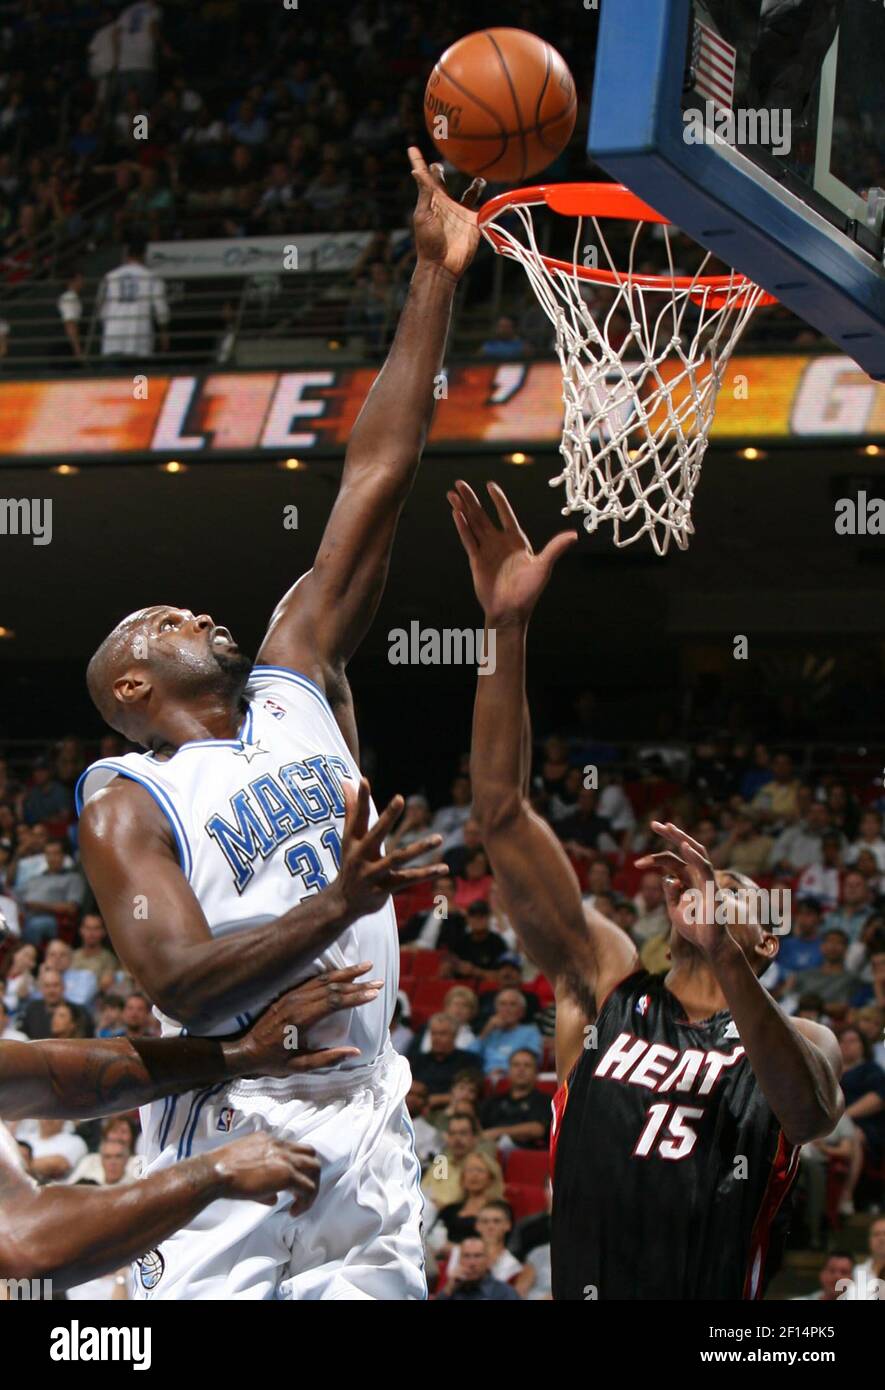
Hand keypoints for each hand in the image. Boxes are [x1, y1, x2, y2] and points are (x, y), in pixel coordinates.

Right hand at [209, 1134, 319, 1214]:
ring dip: (311, 1187)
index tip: (293, 1183)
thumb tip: (273, 1197)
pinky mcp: (286, 1174)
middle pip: (311, 1155)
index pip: (294, 1148)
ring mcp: (284, 1159)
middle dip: (310, 1174)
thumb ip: (263, 1181)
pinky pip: (308, 1188)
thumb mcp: (246, 1169)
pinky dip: (306, 1201)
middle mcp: (280, 1146)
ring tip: (301, 1203)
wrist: (216, 1172)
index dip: (298, 1166)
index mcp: (269, 1141)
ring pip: (314, 1168)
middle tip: (302, 1193)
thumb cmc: (223, 1172)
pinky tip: (293, 1212)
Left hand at [235, 963, 383, 1077]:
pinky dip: (330, 973)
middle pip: (332, 987)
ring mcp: (292, 995)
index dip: (355, 996)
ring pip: (323, 978)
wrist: (243, 1050)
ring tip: (366, 967)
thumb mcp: (298, 1066)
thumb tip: (354, 1052)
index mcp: (301, 1018)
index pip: (334, 1002)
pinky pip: (313, 979)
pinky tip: (342, 971)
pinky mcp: (288, 992)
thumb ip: (326, 1059)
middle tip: (378, 981)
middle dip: (358, 983)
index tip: (374, 993)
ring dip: (346, 972)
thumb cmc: (271, 1060)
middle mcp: (297, 1001)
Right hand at [336, 777, 448, 919]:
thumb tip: (346, 782)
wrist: (343, 902)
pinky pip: (408, 879)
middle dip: (387, 817)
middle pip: (376, 833)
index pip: (357, 816)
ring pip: (398, 858)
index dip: (361, 799)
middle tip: (400, 798)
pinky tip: (444, 868)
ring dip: (420, 848)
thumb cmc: (350, 862)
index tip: (364, 780)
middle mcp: (361, 856)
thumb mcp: (349, 838)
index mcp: (353, 841)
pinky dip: (426, 874)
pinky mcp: (385, 888)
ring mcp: (373, 873)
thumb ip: (351, 810)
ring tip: (439, 838)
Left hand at [408, 146, 484, 280]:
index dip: (418, 162)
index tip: (411, 148)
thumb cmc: (428, 241)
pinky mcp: (475, 222)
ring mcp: (461, 212)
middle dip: (442, 172)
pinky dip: (492, 202)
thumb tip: (416, 171)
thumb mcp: (423, 215)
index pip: (425, 177)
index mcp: (432, 200)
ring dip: (474, 186)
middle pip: (444, 182)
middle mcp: (446, 203)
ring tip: (479, 179)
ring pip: (469, 193)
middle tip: (441, 161)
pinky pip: (485, 208)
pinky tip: (499, 196)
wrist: (443, 265)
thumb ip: (424, 193)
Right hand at [448, 479, 576, 625]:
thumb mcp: (543, 567)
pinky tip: (455, 514)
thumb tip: (574, 535)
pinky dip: (462, 527)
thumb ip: (555, 548)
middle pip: (483, 515)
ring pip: (472, 525)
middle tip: (460, 483)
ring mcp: (486, 550)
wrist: (511, 612)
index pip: (505, 514)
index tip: (490, 485)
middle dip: (472, 499)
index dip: (498, 500)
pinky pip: (468, 540)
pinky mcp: (476, 561)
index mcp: (516, 540)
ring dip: (462, 509)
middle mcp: (499, 542)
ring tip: (452, 494)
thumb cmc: (529, 592)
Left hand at [636, 821, 733, 959]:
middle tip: (654, 824)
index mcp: (688, 879)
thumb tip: (666, 877)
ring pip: (696, 851)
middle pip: (685, 849)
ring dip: (682, 838)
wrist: (709, 944)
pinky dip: (694, 856)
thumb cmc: (695, 928)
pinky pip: (704, 867)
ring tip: (668, 827)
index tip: (637, 863)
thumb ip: (670, 892)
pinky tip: (683, 847)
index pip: (672, 860)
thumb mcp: (674, 909)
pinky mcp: (712, 888)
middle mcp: (697, 875)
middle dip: (670, 835)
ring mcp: (706, 879)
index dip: (655, 858)